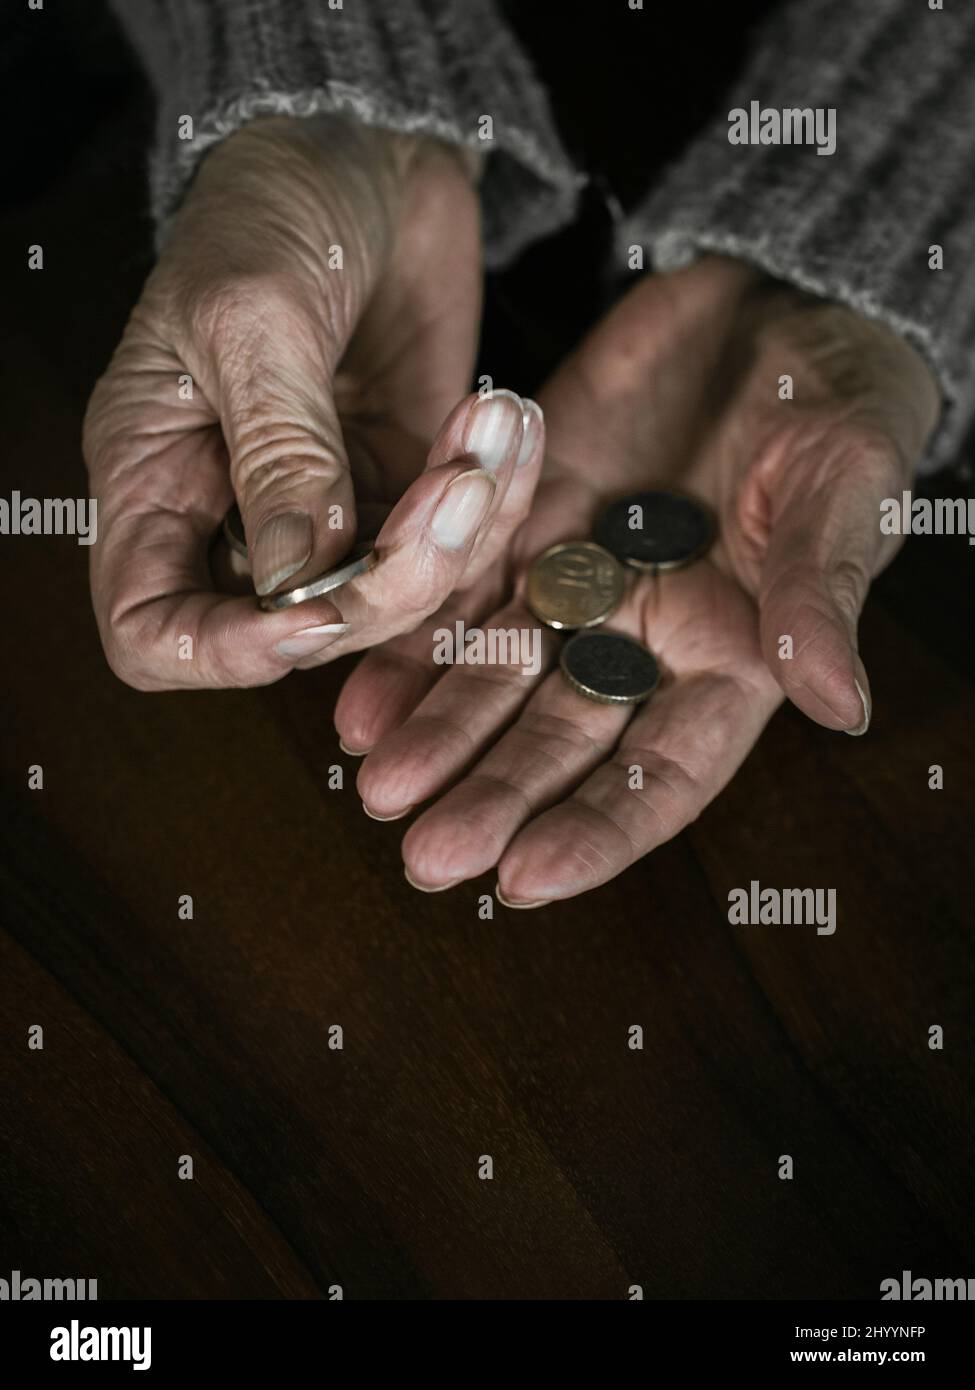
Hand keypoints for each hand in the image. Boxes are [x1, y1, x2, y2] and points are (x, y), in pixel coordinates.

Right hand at [83, 115, 542, 687]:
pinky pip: (459, 546)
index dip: (226, 653)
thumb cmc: (271, 207)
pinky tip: (508, 420)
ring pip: (399, 600)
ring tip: (492, 422)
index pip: (155, 633)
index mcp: (156, 480)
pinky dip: (500, 500)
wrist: (363, 152)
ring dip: (465, 531)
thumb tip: (296, 584)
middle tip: (456, 481)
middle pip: (302, 631)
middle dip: (395, 580)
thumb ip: (278, 453)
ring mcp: (329, 510)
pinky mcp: (404, 488)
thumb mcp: (255, 317)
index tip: (315, 610)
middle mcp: (236, 514)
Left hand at [337, 256, 939, 902]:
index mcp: (732, 657)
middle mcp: (643, 640)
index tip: (527, 875)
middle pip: (563, 739)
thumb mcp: (843, 488)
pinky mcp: (523, 523)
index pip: (664, 770)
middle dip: (495, 795)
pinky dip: (414, 641)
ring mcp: (577, 582)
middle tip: (425, 854)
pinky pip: (460, 592)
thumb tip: (838, 704)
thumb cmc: (836, 400)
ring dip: (438, 733)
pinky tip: (359, 691)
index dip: (599, 827)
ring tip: (376, 784)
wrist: (771, 301)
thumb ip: (818, 594)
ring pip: (499, 677)